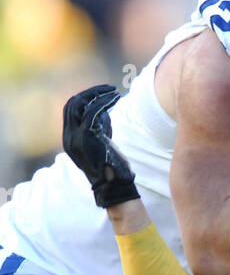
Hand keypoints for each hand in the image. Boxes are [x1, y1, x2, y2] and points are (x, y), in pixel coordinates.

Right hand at [62, 84, 139, 207]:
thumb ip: (99, 127)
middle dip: (90, 92)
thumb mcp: (102, 143)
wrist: (113, 186)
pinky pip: (93, 112)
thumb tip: (103, 109)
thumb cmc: (112, 167)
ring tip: (114, 91)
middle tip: (108, 88)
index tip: (100, 93)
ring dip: (98, 95)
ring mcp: (76, 137)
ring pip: (81, 105)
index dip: (84, 97)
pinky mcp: (87, 137)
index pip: (70, 110)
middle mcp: (69, 137)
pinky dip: (104, 102)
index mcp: (69, 139)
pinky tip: (115, 98)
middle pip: (72, 104)